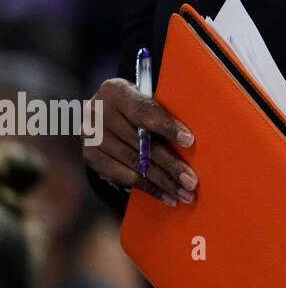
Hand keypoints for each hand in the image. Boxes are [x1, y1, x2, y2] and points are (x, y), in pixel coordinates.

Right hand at [83, 78, 198, 205]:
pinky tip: (167, 197)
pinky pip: (123, 177)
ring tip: (185, 194)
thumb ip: (163, 111)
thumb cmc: (139, 103)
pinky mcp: (90, 156)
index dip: (167, 126)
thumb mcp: (147, 97)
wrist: (106, 111)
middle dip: (170, 165)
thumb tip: (192, 139)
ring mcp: (90, 136)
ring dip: (163, 182)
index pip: (144, 110)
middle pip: (141, 143)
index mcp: (116, 91)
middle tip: (192, 182)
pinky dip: (148, 188)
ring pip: (134, 164)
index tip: (189, 140)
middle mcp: (97, 112)